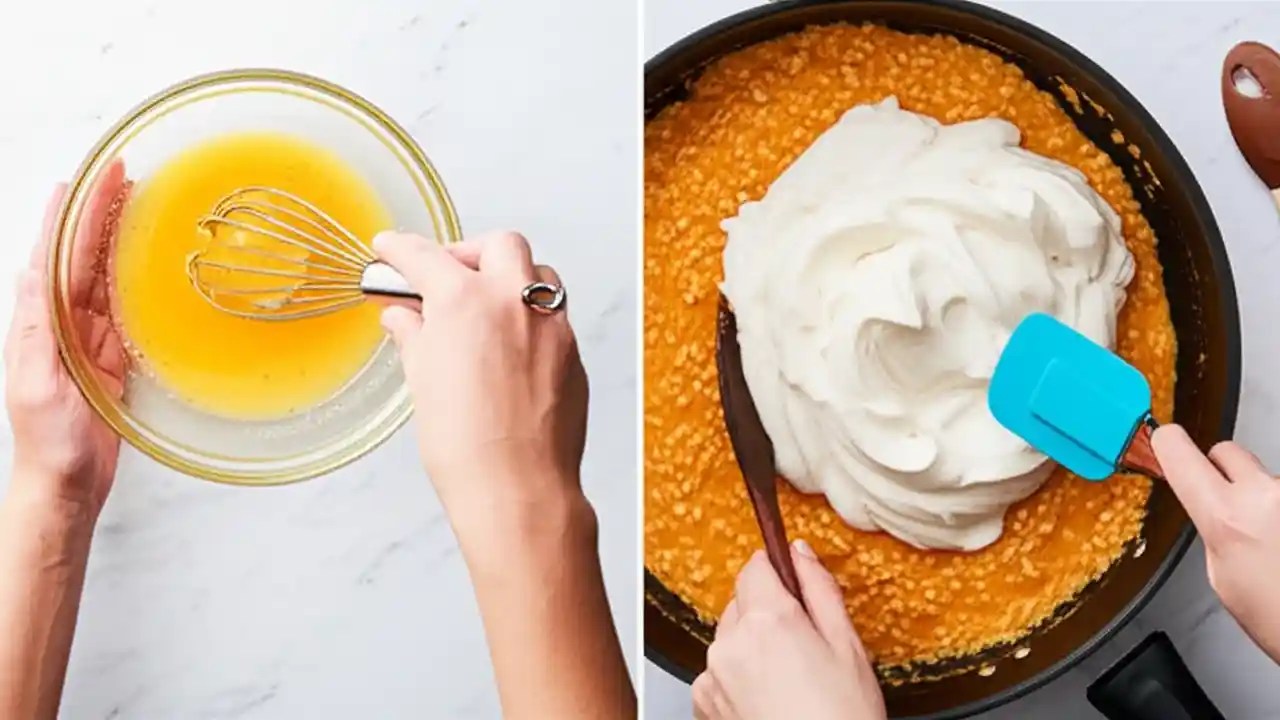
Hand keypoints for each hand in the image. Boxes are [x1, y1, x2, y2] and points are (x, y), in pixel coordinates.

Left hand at [4, 163, 127, 518]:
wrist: (65, 483)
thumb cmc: (50, 442)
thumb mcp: (40, 383)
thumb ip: (41, 330)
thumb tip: (37, 275)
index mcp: (40, 322)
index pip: (57, 256)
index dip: (71, 216)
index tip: (87, 179)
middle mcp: (61, 323)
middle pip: (81, 255)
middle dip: (97, 213)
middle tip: (121, 176)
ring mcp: (86, 338)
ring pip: (103, 274)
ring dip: (116, 237)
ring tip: (136, 203)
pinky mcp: (110, 356)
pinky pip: (124, 306)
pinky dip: (134, 277)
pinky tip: (146, 261)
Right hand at [373, 231, 588, 529]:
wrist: (518, 489)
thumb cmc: (468, 446)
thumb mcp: (423, 383)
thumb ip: (415, 337)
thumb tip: (404, 319)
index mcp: (466, 301)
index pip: (426, 257)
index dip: (401, 250)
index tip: (391, 250)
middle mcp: (515, 303)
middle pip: (499, 246)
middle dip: (469, 252)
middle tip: (444, 276)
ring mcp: (552, 327)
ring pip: (537, 275)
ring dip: (509, 279)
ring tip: (483, 307)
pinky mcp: (573, 355)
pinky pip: (553, 318)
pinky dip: (529, 319)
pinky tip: (509, 347)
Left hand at [694, 541, 886, 719]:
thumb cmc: (841, 719)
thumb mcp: (848, 647)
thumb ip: (820, 589)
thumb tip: (801, 553)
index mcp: (768, 620)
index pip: (757, 566)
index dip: (779, 574)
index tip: (795, 591)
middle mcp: (730, 642)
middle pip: (742, 602)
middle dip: (769, 614)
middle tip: (805, 648)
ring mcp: (712, 673)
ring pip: (730, 637)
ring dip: (752, 646)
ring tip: (789, 681)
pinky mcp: (704, 701)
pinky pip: (719, 669)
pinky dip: (738, 675)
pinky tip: (769, 698)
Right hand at [1153, 425, 1279, 661]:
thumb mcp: (1221, 579)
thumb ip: (1212, 531)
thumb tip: (1209, 508)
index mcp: (1226, 518)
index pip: (1180, 452)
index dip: (1167, 444)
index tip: (1164, 440)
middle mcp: (1266, 496)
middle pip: (1227, 452)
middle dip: (1219, 470)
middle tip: (1226, 503)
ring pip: (1264, 477)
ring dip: (1262, 498)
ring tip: (1271, 541)